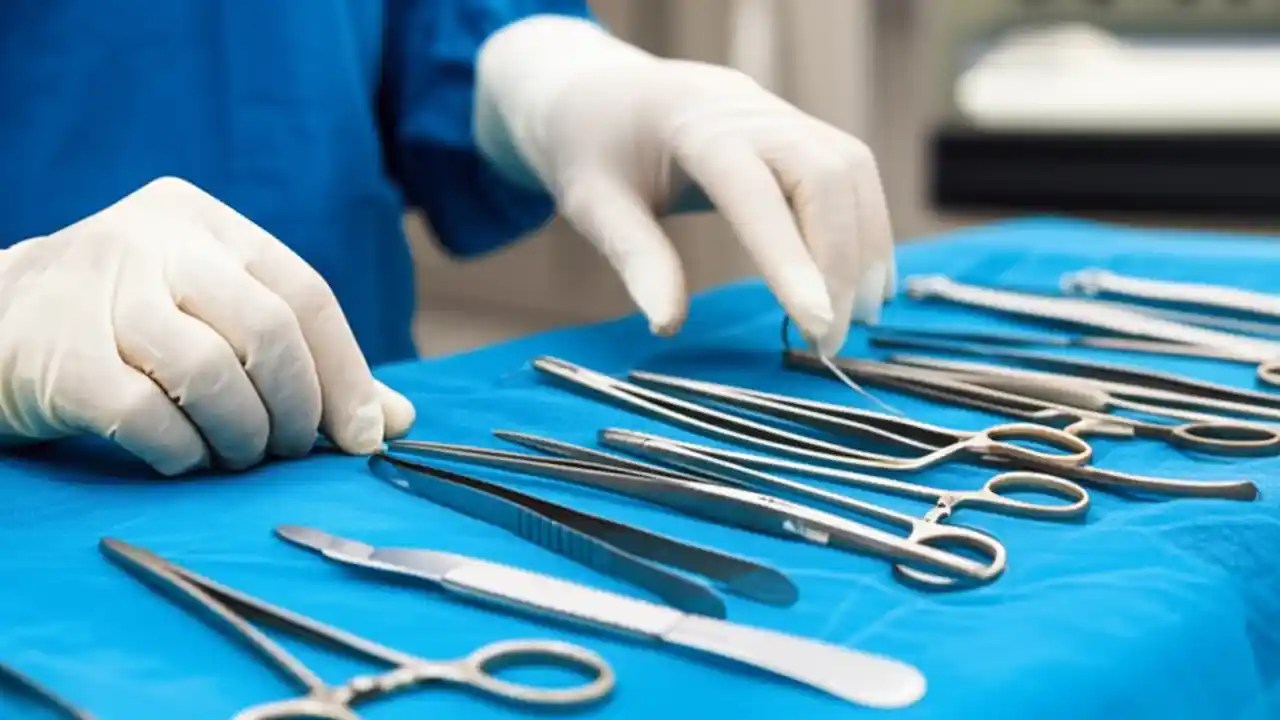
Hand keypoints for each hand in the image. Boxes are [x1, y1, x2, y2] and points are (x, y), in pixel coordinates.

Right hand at [0, 177, 413, 474]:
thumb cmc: (123, 328)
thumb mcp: (212, 316)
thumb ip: (303, 361)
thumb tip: (393, 421)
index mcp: (202, 221)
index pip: (304, 293)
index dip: (346, 373)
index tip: (363, 435)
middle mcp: (151, 240)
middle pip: (268, 331)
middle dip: (297, 409)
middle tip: (289, 451)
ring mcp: (98, 291)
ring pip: (213, 374)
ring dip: (242, 436)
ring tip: (236, 456)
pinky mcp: (58, 356)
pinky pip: (150, 417)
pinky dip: (183, 451)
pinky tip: (182, 457)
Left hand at [476, 16, 893, 354]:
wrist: (608, 91)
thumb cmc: (594, 150)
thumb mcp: (593, 204)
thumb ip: (635, 258)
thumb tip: (667, 325)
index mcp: (693, 126)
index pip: (756, 192)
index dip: (791, 257)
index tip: (817, 322)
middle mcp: (751, 111)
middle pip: (825, 177)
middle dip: (840, 263)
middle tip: (828, 343)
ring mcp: (782, 114)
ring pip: (852, 171)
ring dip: (866, 247)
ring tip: (858, 320)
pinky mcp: (800, 129)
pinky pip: (852, 172)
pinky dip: (867, 227)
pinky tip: (865, 283)